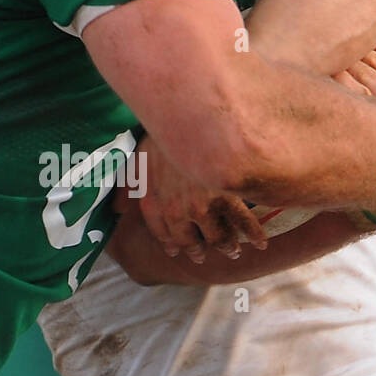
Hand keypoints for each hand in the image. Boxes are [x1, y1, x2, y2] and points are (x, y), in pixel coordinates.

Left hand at [121, 136, 267, 261]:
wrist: (182, 120)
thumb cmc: (156, 139)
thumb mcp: (133, 163)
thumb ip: (127, 188)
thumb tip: (115, 208)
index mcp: (155, 203)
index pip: (164, 234)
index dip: (171, 244)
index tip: (177, 250)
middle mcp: (179, 212)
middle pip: (192, 241)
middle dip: (199, 250)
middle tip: (204, 255)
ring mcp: (205, 207)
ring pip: (219, 236)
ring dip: (227, 246)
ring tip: (233, 252)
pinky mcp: (228, 197)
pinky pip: (244, 221)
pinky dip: (254, 235)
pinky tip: (260, 244)